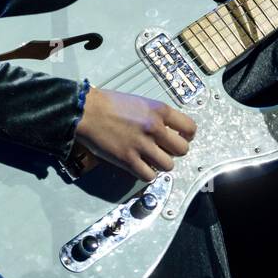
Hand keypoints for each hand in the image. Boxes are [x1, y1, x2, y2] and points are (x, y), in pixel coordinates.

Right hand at [73, 88, 196, 181]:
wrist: (87, 111)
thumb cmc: (110, 103)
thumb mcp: (140, 102)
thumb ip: (156, 115)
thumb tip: (167, 129)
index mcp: (160, 111)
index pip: (190, 128)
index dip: (187, 136)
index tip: (180, 138)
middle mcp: (155, 128)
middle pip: (182, 150)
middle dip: (175, 152)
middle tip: (164, 149)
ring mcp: (142, 145)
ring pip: (168, 165)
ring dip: (161, 164)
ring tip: (151, 159)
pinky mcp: (128, 160)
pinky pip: (149, 176)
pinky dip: (147, 174)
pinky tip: (140, 166)